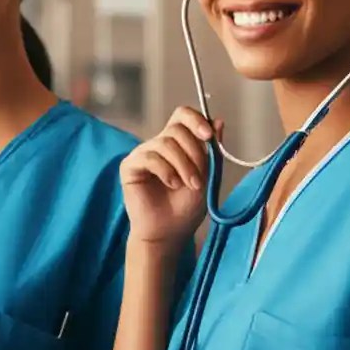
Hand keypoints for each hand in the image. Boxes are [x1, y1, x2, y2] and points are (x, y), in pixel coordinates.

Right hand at [121, 106, 221, 245]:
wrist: (169, 233)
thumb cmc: (186, 208)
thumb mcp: (207, 176)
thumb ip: (211, 151)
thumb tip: (219, 121)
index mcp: (178, 144)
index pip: (183, 115)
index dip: (196, 119)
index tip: (209, 136)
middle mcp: (159, 144)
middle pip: (177, 128)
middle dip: (194, 152)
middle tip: (199, 179)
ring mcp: (143, 154)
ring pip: (165, 143)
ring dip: (183, 165)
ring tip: (189, 185)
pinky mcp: (130, 166)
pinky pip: (150, 157)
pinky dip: (166, 171)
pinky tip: (172, 184)